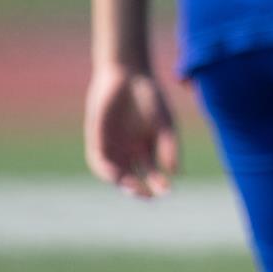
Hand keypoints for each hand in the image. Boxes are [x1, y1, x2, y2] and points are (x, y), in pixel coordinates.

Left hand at [84, 63, 178, 197]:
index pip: (152, 172)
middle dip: (140, 189)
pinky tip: (116, 174)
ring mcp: (112, 146)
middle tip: (148, 196)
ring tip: (134, 188)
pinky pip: (99, 161)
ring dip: (123, 183)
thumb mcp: (164, 123)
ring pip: (115, 173)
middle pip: (133, 177)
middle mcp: (128, 150)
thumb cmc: (149, 96)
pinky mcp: (97, 139)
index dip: (159, 184)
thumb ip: (169, 146)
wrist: (126, 75)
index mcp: (147, 147)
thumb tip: (175, 172)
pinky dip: (107, 170)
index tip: (167, 191)